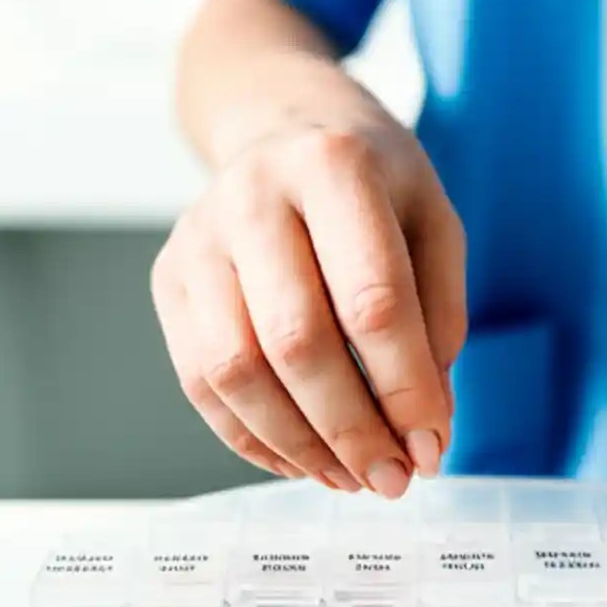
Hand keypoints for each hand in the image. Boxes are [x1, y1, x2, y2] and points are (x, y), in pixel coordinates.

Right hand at [151, 117, 465, 497]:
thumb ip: (438, 318)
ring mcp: (198, 238)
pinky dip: (253, 438)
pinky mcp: (168, 279)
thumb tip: (423, 427)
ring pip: (236, 371)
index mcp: (334, 166)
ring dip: (300, 445)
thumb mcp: (432, 222)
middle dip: (352, 429)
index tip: (433, 446)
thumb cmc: (371, 183)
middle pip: (296, 341)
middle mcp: (253, 196)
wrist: (281, 127)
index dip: (405, 388)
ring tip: (352, 477)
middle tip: (393, 479)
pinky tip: (304, 459)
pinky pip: (201, 382)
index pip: (372, 300)